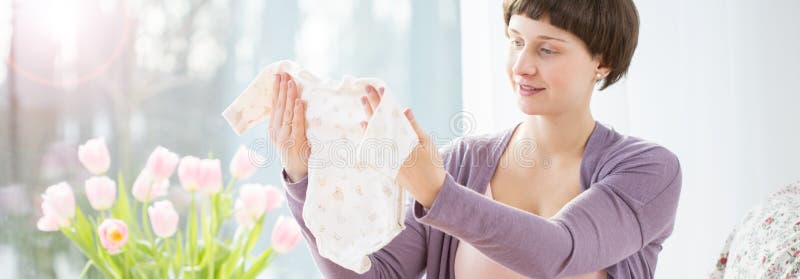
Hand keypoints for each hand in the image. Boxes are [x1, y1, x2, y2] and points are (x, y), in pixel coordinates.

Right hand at [268, 73, 309, 181]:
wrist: (296, 172)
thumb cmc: (296, 152)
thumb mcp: (287, 135)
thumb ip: (288, 121)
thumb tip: (295, 101)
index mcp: (273, 128)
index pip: (275, 105)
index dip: (276, 90)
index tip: (278, 76)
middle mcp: (276, 131)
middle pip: (279, 106)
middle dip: (282, 88)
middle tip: (285, 73)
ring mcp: (284, 136)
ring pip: (287, 112)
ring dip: (289, 96)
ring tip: (291, 82)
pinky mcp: (294, 142)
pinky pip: (296, 124)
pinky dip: (297, 112)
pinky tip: (299, 101)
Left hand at [361, 85, 446, 207]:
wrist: (430, 190)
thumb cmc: (433, 165)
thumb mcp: (427, 143)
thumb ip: (413, 127)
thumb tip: (405, 110)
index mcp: (404, 139)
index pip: (391, 115)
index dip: (385, 101)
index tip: (380, 89)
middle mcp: (392, 146)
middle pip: (379, 120)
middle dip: (372, 103)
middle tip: (366, 89)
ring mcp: (386, 155)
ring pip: (374, 130)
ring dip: (369, 115)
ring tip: (364, 101)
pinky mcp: (384, 163)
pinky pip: (372, 145)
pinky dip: (367, 133)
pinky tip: (363, 124)